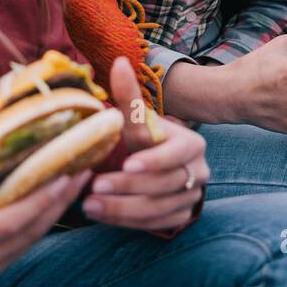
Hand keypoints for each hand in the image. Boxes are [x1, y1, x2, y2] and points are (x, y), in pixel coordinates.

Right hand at [0, 168, 92, 285]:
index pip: (7, 221)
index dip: (37, 200)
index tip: (61, 177)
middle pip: (29, 228)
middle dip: (59, 199)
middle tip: (81, 171)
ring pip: (37, 234)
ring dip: (62, 205)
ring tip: (81, 178)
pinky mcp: (10, 266)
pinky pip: (36, 238)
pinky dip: (52, 214)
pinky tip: (66, 194)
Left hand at [80, 59, 208, 230]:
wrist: (155, 166)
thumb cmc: (145, 139)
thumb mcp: (138, 120)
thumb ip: (129, 95)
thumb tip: (119, 61)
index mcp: (191, 144)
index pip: (176, 154)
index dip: (154, 160)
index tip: (127, 164)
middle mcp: (198, 172)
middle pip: (164, 184)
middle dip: (127, 187)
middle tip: (94, 187)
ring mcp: (191, 198)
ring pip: (157, 208)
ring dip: (121, 208)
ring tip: (89, 204)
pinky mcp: (180, 218)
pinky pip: (154, 224)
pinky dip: (126, 221)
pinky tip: (101, 215)